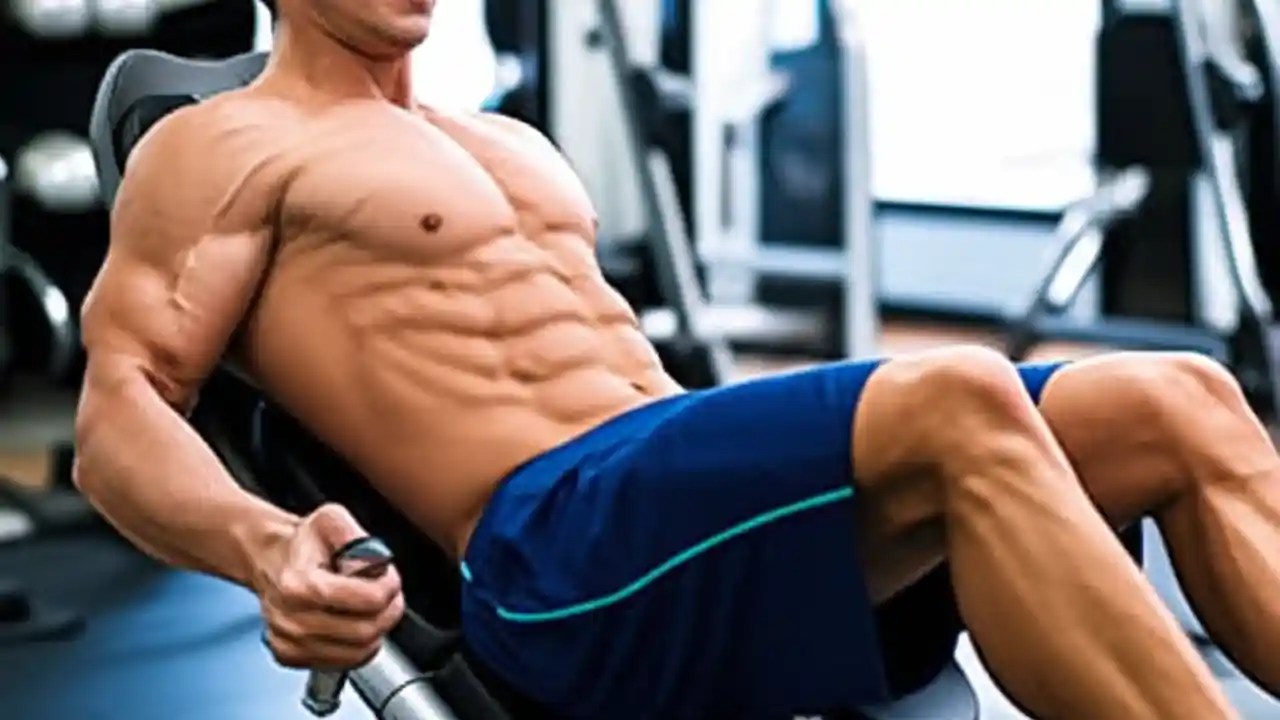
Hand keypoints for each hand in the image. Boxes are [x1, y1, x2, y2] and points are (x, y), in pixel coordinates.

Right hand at [255, 504, 404, 668]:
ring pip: (358, 652)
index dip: (389, 587)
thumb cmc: (302, 542)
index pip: (368, 601)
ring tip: (371, 608)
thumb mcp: (332, 519)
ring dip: (377, 630)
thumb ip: (358, 538)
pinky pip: (344, 662)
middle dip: (389, 610)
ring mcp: (289, 641)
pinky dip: (358, 646)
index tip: (389, 577)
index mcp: (300, 585)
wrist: (270, 558)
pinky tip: (353, 623)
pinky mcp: (290, 656)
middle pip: (366, 631)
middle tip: (388, 594)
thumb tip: (377, 564)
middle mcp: (291, 619)